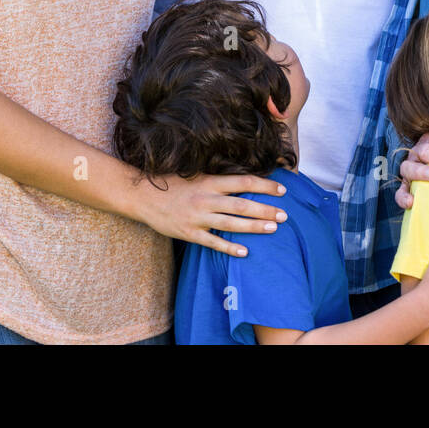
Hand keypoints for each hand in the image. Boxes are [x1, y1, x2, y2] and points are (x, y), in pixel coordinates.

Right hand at [132, 173, 287, 258]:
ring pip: (231, 223)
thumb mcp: (198, 175)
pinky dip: (229, 247)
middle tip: (285, 215)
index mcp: (210, 182)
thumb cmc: (173, 184)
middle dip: (265, 210)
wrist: (144, 197)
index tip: (282, 190)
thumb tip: (246, 181)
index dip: (265, 186)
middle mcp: (206, 198)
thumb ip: (219, 180)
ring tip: (273, 229)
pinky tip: (245, 252)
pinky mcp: (189, 233)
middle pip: (241, 204)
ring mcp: (197, 217)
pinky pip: (212, 242)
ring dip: (254, 227)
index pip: (244, 182)